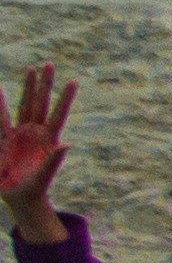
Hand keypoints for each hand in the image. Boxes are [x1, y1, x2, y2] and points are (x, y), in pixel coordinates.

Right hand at [0, 64, 68, 236]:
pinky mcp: (6, 139)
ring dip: (28, 88)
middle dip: (45, 84)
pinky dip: (0, 104)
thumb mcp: (44, 176)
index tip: (74, 81)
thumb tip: (66, 145)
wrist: (20, 198)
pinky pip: (2, 118)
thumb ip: (53, 162)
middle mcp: (36, 132)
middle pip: (41, 103)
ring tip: (32, 69)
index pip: (58, 114)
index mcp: (48, 140)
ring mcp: (22, 133)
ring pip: (25, 105)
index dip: (65, 99)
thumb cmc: (35, 189)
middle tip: (50, 64)